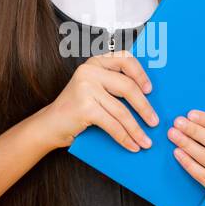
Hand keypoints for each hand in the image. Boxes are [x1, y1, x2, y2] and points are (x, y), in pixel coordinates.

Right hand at [41, 50, 159, 152]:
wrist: (50, 125)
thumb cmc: (76, 109)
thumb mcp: (94, 89)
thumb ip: (113, 85)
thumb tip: (148, 96)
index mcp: (95, 62)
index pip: (125, 59)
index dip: (141, 74)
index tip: (150, 90)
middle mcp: (89, 71)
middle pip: (128, 87)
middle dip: (144, 107)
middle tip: (154, 122)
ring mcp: (86, 88)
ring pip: (122, 110)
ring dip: (136, 129)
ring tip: (146, 141)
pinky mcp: (85, 107)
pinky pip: (113, 124)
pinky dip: (124, 138)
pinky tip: (132, 146)